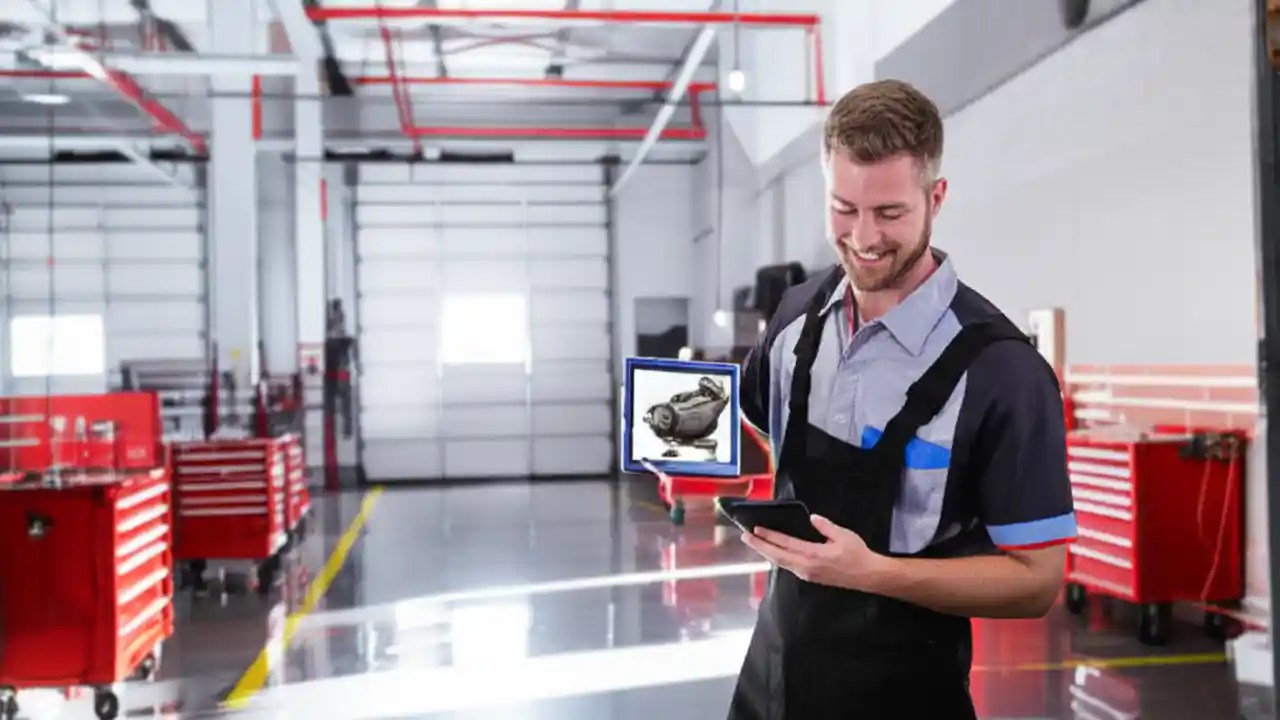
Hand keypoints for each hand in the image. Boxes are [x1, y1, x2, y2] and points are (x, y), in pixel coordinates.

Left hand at [741, 514, 890, 592]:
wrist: (868, 576)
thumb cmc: (858, 554)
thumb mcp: (844, 535)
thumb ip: (826, 526)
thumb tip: (812, 518)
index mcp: (814, 555)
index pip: (786, 544)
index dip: (769, 536)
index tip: (756, 529)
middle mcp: (807, 567)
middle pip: (777, 556)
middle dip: (760, 546)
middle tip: (745, 536)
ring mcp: (807, 574)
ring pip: (781, 563)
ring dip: (767, 552)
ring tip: (755, 543)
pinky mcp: (810, 577)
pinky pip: (789, 566)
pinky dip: (778, 558)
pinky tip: (773, 552)